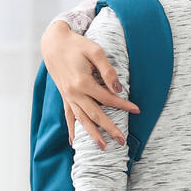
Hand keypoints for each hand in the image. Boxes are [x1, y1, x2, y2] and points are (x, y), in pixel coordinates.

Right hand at [41, 21, 139, 149]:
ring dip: (92, 134)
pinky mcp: (64, 96)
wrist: (53, 43)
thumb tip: (118, 89)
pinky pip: (68, 116)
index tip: (136, 110)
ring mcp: (67, 96)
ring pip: (81, 119)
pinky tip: (74, 141)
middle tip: (121, 141)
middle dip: (109, 129)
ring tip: (102, 147)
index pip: (107, 99)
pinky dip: (71, 129)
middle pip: (95, 115)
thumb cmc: (76, 45)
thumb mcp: (95, 52)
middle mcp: (74, 93)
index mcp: (83, 82)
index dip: (123, 105)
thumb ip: (107, 71)